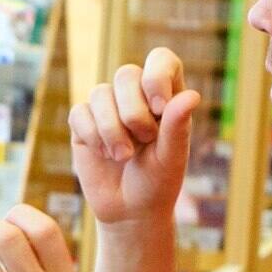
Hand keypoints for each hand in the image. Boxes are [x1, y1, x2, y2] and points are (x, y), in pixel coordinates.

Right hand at [72, 50, 202, 231]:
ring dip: (111, 129)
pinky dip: (92, 135)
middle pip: (126, 74)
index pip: (161, 60)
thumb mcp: (172, 157)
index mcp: (166, 95)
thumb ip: (177, 126)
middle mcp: (136, 95)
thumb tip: (192, 96)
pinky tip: (104, 155)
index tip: (159, 107)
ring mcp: (108, 107)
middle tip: (143, 140)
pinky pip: (80, 113)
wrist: (129, 211)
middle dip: (132, 111)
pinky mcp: (83, 123)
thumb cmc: (158, 183)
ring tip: (123, 157)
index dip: (156, 76)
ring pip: (100, 93)